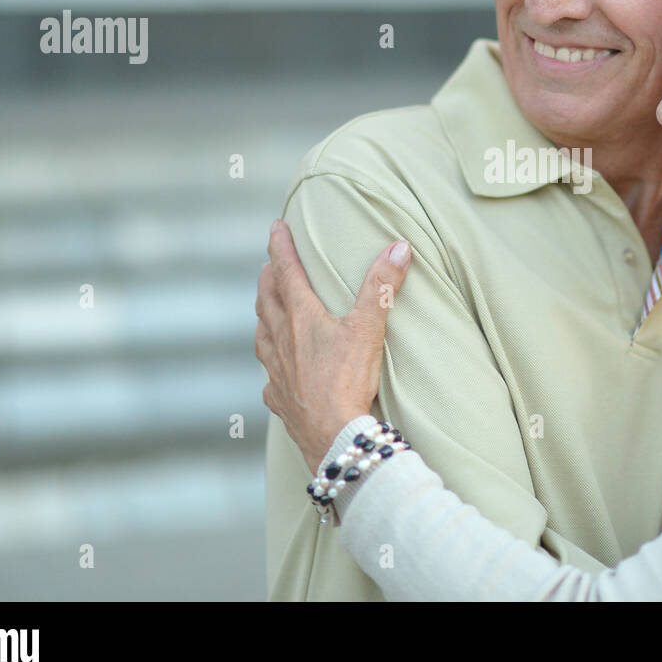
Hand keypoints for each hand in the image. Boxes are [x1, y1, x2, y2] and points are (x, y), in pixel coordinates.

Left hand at [256, 219, 411, 474]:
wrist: (333, 435)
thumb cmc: (349, 380)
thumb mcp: (370, 328)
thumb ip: (382, 286)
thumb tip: (399, 247)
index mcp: (301, 317)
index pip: (285, 271)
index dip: (280, 246)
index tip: (275, 226)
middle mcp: (281, 340)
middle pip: (267, 300)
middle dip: (267, 278)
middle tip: (269, 264)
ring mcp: (276, 371)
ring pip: (262, 336)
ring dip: (263, 317)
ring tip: (266, 309)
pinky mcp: (280, 399)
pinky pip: (270, 377)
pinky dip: (271, 366)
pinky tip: (275, 373)